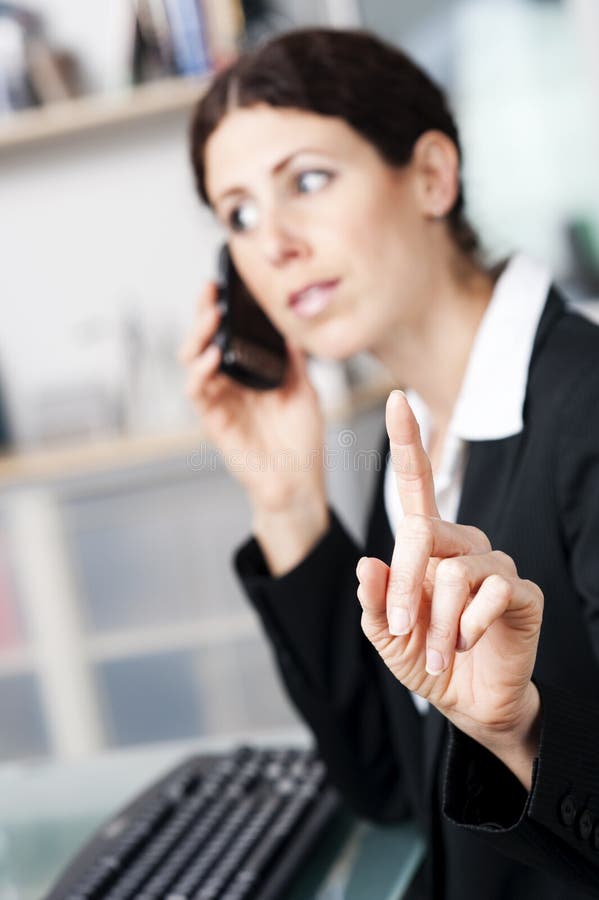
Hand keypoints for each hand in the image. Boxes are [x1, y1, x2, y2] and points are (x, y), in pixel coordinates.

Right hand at [179, 283, 328, 572]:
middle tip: (211, 293)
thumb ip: (293, 359)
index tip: (225, 283)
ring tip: (211, 317)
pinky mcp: (213, 422)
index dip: (221, 309)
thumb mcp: (304, 389)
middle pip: (203, 341)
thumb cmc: (300, 440)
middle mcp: (228, 383)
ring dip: (197, 337)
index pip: (227, 334)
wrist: (298, 481)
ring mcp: (219, 401)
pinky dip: (200, 372)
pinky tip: (213, 356)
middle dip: (202, 314)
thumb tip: (293, 324)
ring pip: (192, 361)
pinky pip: (197, 392)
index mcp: (247, 372)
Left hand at [356, 390, 543, 787]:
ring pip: (455, 570)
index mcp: (426, 545)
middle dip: (404, 586)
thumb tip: (367, 562)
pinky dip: (468, 626)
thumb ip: (374, 601)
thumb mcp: (385, 635)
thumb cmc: (425, 657)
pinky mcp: (522, 592)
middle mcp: (462, 543)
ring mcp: (495, 564)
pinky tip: (467, 642)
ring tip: (438, 651)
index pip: (416, 485)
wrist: (469, 700)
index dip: (406, 442)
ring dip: (436, 620)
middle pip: (422, 532)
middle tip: (401, 628)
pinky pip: (492, 592)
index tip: (395, 400)